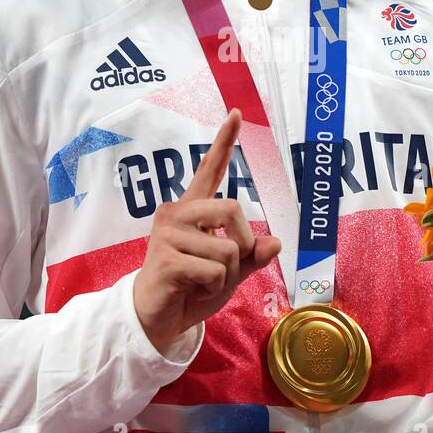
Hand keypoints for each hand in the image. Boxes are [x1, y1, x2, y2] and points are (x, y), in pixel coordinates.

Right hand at [133, 108, 280, 354]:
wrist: (157, 319)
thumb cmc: (191, 290)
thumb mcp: (229, 273)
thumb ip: (251, 256)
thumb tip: (275, 242)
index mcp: (192, 210)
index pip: (209, 170)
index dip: (224, 142)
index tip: (236, 113)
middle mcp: (176, 214)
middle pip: (233, 209)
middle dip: (242, 244)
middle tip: (226, 267)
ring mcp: (168, 234)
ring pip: (227, 249)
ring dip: (225, 275)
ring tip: (200, 282)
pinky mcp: (165, 258)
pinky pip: (214, 270)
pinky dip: (213, 287)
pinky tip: (192, 289)